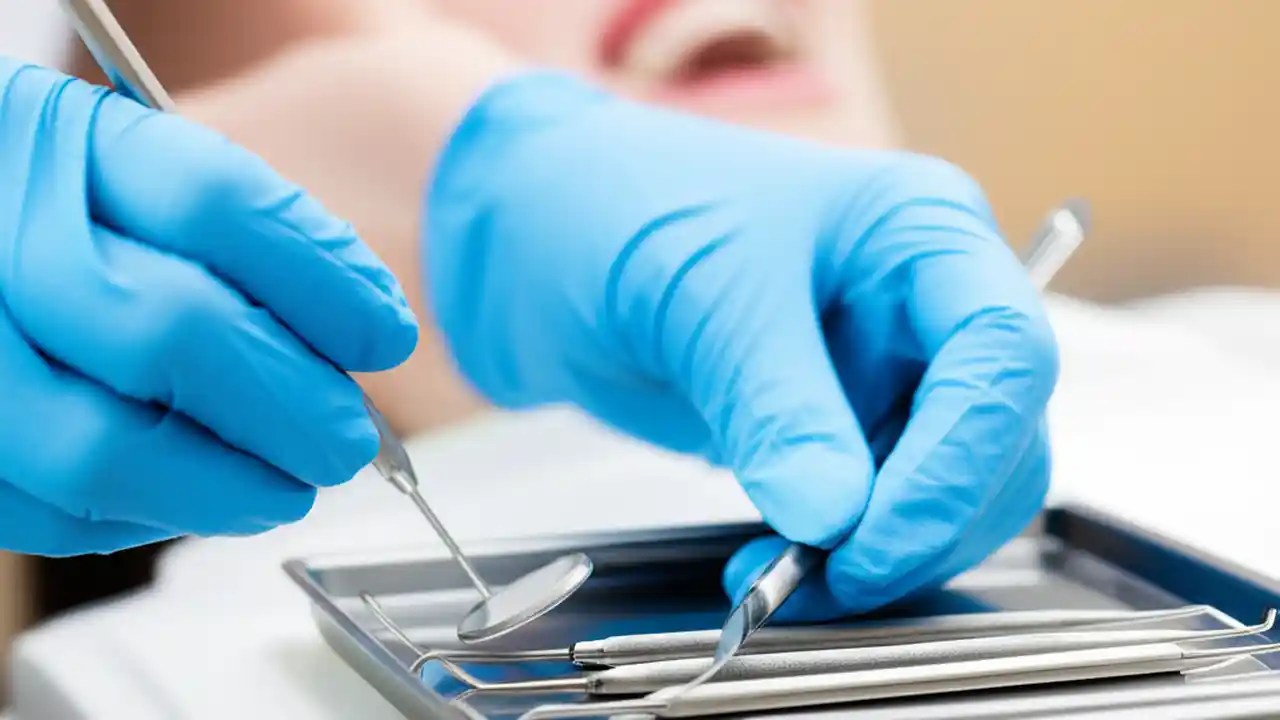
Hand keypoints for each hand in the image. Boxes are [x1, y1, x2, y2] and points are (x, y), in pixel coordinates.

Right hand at [0, 59, 416, 555]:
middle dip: (288, 403)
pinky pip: (44, 511)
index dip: (323, 281)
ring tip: (286, 488)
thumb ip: (248, 235)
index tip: (386, 335)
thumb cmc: (62, 210)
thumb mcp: (136, 172)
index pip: (213, 203)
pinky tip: (197, 497)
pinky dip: (143, 518)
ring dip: (223, 486)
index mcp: (60, 140)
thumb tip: (373, 332)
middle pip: (169, 329)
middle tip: (348, 440)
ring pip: (96, 447)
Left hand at [427, 73, 1057, 616]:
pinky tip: (771, 567)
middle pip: (996, 440)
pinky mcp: (835, 432)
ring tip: (774, 576)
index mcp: (921, 231)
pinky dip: (836, 559)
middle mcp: (922, 306)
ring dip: (877, 556)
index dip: (959, 460)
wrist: (535, 239)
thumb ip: (776, 404)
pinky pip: (873, 516)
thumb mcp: (700, 294)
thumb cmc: (617, 205)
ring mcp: (883, 374)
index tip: (873, 537)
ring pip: (945, 496)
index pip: (1002, 354)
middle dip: (922, 522)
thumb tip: (834, 516)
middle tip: (827, 573)